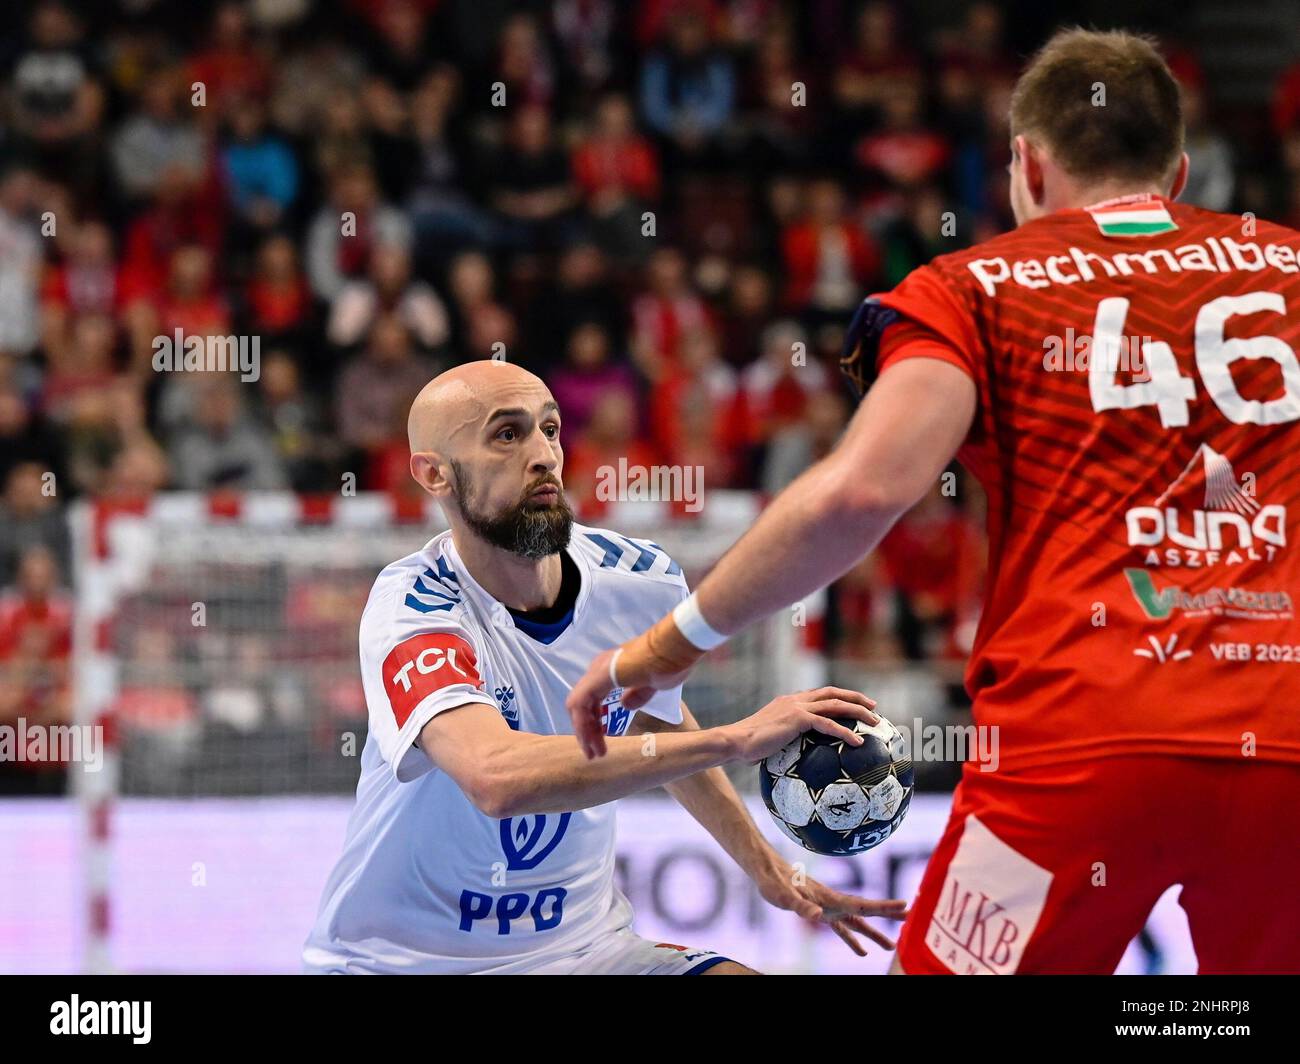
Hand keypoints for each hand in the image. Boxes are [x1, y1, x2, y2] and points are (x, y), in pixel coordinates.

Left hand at [566, 616, 703, 759]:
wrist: (676, 646)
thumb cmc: (670, 661)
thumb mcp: (653, 683)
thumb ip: (637, 694)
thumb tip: (624, 705)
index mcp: (610, 668)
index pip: (592, 698)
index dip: (594, 721)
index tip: (602, 740)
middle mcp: (599, 668)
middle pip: (582, 704)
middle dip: (587, 730)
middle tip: (595, 754)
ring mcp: (598, 671)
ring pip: (578, 706)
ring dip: (584, 732)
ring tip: (594, 753)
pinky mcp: (600, 676)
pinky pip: (581, 703)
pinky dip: (584, 724)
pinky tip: (592, 740)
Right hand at [723, 687, 878, 763]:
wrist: (736, 741)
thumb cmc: (748, 747)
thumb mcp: (770, 740)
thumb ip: (784, 741)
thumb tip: (791, 759)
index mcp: (789, 703)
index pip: (820, 694)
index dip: (839, 696)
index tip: (854, 703)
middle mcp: (795, 700)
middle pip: (833, 693)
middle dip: (855, 697)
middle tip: (873, 706)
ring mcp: (796, 707)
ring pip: (835, 704)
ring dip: (857, 711)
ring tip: (874, 721)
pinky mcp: (797, 719)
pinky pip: (828, 724)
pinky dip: (845, 732)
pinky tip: (857, 742)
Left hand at [756, 861, 908, 955]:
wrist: (767, 871)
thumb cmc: (775, 882)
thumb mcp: (785, 896)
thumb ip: (801, 906)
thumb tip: (818, 916)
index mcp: (830, 898)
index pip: (862, 905)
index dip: (883, 907)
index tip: (905, 906)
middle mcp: (833, 902)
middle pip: (866, 911)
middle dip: (888, 915)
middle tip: (911, 918)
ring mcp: (828, 907)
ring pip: (857, 922)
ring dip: (874, 934)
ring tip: (891, 945)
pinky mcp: (820, 912)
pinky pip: (842, 928)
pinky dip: (853, 939)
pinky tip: (861, 952)